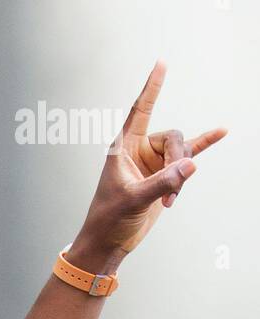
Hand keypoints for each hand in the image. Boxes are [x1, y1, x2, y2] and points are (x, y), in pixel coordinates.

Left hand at [68, 58, 226, 272]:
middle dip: (177, 161)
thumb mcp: (133, 200)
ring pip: (181, 154)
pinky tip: (221, 132)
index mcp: (123, 147)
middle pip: (173, 138)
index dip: (152, 87)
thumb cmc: (109, 219)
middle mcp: (140, 149)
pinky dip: (203, 146)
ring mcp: (154, 162)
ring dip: (181, 177)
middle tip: (172, 187)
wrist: (109, 242)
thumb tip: (190, 166)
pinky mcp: (164, 176)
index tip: (162, 64)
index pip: (140, 110)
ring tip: (170, 200)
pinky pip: (188, 157)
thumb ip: (162, 183)